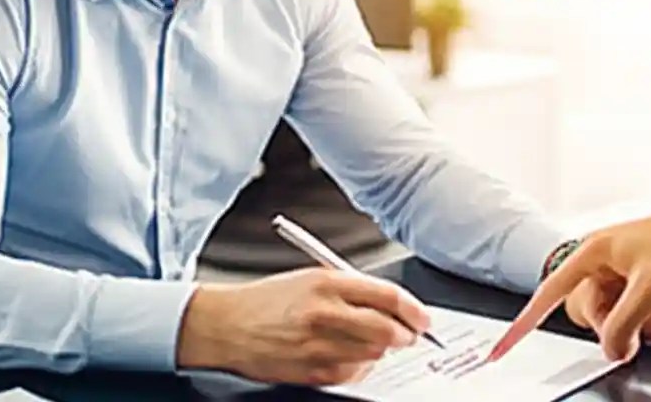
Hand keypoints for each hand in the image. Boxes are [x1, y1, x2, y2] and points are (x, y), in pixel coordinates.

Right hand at [176, 268, 429, 385]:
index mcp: (326, 282)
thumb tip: (392, 306)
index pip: (387, 296)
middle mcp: (323, 312)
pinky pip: (352, 373)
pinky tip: (350, 356)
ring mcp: (316, 344)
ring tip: (374, 342)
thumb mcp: (312, 278)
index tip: (422, 317)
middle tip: (408, 334)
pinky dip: (359, 367)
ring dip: (381, 350)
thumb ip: (352, 289)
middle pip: (386, 329)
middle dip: (405, 334)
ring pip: (373, 354)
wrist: (227, 324)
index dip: (413, 309)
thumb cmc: (269, 300)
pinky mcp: (310, 370)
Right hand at [490, 195, 650, 362]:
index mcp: (594, 252)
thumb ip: (620, 328)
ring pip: (626, 319)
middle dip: (623, 323)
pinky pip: (648, 315)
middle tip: (645, 314)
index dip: (523, 325)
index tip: (501, 349)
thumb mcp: (647, 294)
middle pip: (596, 314)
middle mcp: (609, 260)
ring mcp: (632, 272)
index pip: (548, 294)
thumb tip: (612, 350)